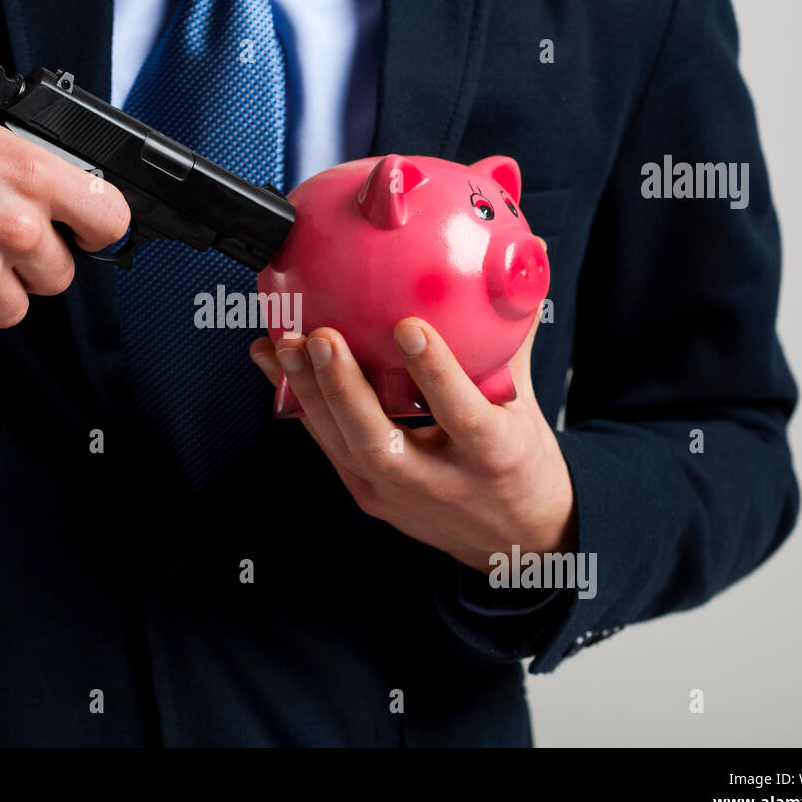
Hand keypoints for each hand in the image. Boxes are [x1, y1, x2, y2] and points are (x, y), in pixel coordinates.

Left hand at [249, 312, 574, 572]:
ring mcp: (397, 494)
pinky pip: (328, 447)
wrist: (515, 538)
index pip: (462, 414)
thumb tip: (518, 263)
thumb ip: (509, 338)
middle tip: (319, 336)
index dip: (433, 372)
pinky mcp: (368, 494)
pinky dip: (300, 404)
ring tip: (282, 345)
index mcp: (492, 456)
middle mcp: (440, 482)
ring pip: (342, 446)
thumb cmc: (520, 461)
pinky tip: (275, 365)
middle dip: (343, 387)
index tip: (409, 327)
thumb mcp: (526, 404)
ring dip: (308, 393)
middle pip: (378, 440)